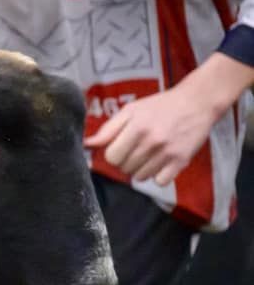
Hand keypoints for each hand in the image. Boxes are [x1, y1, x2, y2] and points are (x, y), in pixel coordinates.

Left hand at [84, 54, 253, 185]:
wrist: (197, 102)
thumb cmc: (160, 106)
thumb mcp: (131, 111)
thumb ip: (108, 130)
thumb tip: (86, 144)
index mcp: (136, 127)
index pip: (111, 158)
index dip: (114, 154)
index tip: (122, 147)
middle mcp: (152, 141)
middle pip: (124, 168)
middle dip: (127, 161)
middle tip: (138, 148)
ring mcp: (167, 153)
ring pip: (140, 177)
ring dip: (141, 169)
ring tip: (150, 153)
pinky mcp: (181, 161)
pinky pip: (159, 181)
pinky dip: (159, 175)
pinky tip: (162, 161)